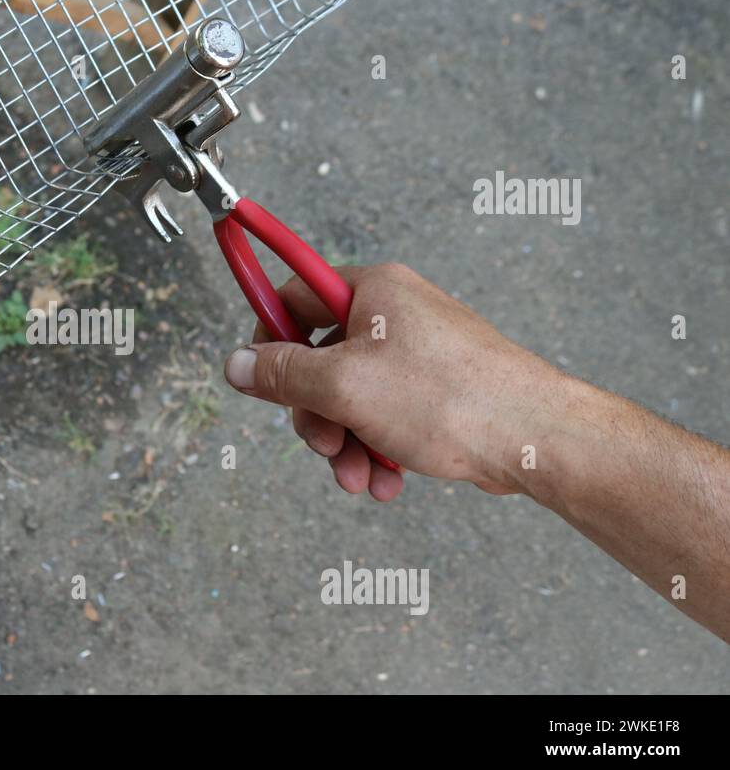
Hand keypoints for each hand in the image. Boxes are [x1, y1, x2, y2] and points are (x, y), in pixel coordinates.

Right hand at [223, 263, 566, 500]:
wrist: (533, 438)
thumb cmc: (450, 398)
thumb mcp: (343, 385)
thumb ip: (282, 374)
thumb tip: (236, 364)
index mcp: (372, 290)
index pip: (295, 295)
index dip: (268, 334)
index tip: (257, 375)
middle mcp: (394, 314)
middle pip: (319, 360)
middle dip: (314, 414)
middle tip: (324, 446)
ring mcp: (417, 354)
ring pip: (351, 397)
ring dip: (345, 443)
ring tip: (359, 477)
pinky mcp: (436, 391)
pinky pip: (384, 417)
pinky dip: (376, 449)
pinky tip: (385, 479)